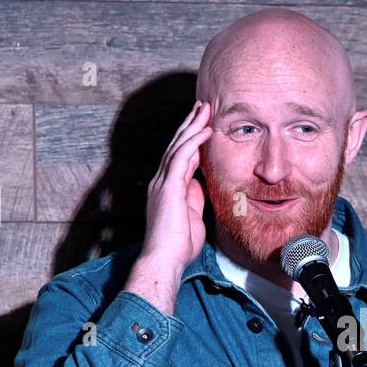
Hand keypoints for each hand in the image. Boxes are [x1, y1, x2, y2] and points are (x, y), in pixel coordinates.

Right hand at [145, 99, 212, 268]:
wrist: (165, 259)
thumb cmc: (178, 244)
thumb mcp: (191, 216)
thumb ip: (194, 198)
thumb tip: (201, 184)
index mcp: (167, 188)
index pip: (179, 156)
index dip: (191, 139)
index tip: (202, 124)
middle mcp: (162, 181)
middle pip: (177, 145)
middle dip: (190, 124)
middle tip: (202, 106)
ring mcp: (163, 182)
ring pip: (178, 146)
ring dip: (192, 126)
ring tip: (204, 109)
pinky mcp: (168, 187)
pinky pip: (181, 157)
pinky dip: (193, 142)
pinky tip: (205, 130)